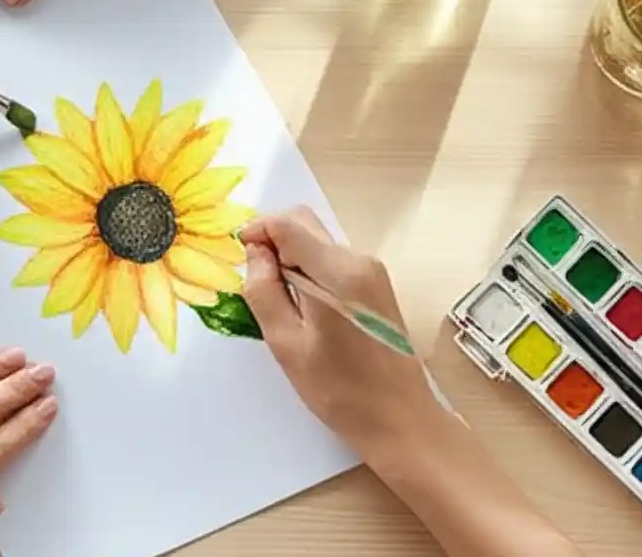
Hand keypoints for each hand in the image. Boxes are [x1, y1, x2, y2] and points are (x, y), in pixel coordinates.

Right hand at [240, 208, 436, 450]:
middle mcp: (359, 260)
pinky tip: (305, 309)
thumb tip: (255, 254)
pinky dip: (310, 271)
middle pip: (304, 224)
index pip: (287, 224)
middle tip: (256, 281)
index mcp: (338, 273)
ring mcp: (373, 271)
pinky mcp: (377, 284)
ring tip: (281, 304)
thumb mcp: (286, 344)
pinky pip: (333, 261)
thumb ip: (265, 291)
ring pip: (317, 242)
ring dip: (291, 259)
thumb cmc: (339, 390)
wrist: (400, 418)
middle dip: (273, 242)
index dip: (256, 232)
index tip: (241, 259)